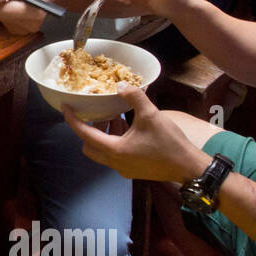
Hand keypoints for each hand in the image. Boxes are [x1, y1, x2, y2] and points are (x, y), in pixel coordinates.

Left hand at [62, 85, 208, 183]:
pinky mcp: (133, 171)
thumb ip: (134, 97)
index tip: (66, 107)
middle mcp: (115, 163)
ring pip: (101, 152)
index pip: (84, 134)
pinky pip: (114, 156)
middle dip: (88, 129)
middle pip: (89, 146)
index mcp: (115, 150)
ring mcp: (123, 170)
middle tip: (97, 113)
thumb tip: (121, 84)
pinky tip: (127, 128)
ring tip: (113, 117)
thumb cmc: (170, 143)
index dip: (73, 120)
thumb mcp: (151, 115)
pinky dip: (113, 142)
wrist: (189, 167)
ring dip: (102, 135)